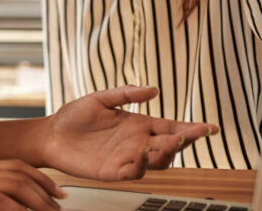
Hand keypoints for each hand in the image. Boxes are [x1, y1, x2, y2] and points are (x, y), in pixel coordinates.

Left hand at [42, 86, 215, 180]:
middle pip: (171, 147)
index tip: (210, 127)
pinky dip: (140, 165)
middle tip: (190, 135)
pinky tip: (140, 154)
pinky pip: (133, 172)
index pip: (172, 128)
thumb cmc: (74, 117)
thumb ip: (125, 93)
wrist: (50, 134)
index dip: (192, 129)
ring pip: (157, 162)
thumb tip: (153, 89)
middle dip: (184, 141)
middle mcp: (138, 143)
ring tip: (167, 142)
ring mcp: (128, 158)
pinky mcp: (113, 171)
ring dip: (165, 154)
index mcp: (139, 125)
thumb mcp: (101, 99)